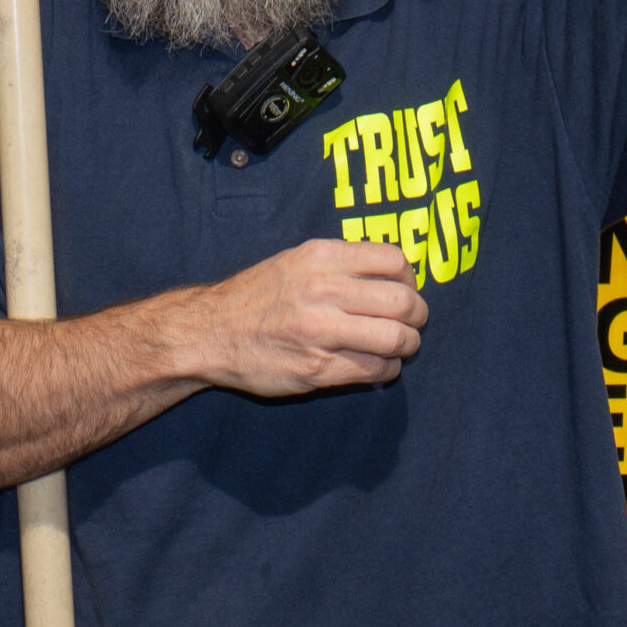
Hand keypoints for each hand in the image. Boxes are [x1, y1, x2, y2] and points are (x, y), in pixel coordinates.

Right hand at [190, 239, 427, 395]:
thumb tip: (395, 272)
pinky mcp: (317, 368)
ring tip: (401, 346)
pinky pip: (375, 369)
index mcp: (321, 257)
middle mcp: (323, 290)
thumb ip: (341, 262)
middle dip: (418, 315)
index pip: (394, 260)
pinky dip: (388, 369)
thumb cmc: (257, 296)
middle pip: (403, 302)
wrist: (209, 332)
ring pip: (395, 338)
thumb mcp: (296, 260)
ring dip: (408, 345)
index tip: (407, 289)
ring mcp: (320, 332)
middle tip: (413, 323)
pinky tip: (379, 366)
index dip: (410, 278)